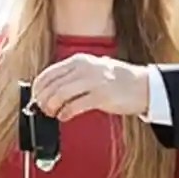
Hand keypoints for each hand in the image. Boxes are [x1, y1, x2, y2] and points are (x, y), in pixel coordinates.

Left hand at [32, 53, 149, 120]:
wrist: (143, 86)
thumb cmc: (117, 80)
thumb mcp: (92, 70)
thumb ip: (73, 76)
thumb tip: (50, 90)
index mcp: (79, 61)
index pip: (49, 74)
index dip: (38, 88)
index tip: (35, 98)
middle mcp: (84, 68)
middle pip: (52, 86)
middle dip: (42, 100)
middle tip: (42, 110)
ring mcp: (93, 81)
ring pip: (60, 95)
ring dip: (52, 108)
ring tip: (52, 114)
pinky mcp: (101, 96)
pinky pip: (74, 106)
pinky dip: (65, 113)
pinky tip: (64, 117)